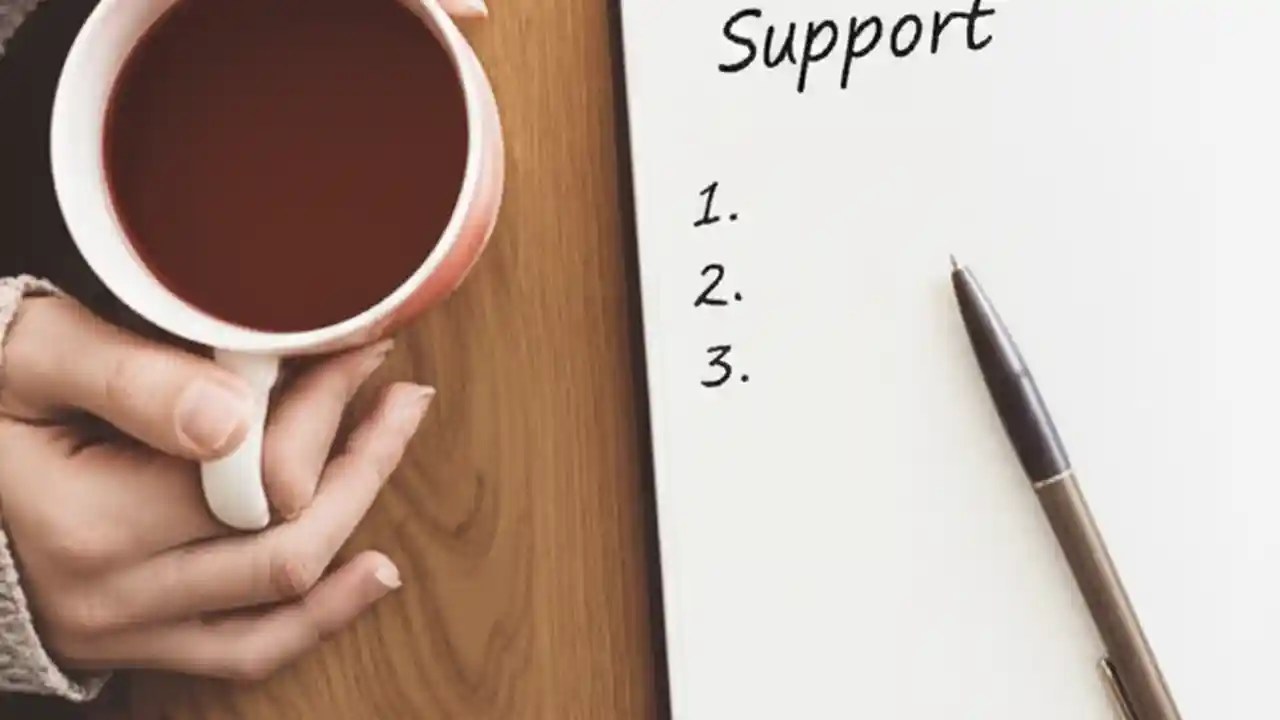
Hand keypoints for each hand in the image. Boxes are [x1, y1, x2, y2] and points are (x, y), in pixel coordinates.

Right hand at [0, 295, 430, 680]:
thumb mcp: (31, 362)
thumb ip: (129, 379)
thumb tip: (234, 415)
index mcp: (89, 521)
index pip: (250, 471)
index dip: (319, 408)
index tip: (357, 351)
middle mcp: (116, 594)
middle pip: (285, 537)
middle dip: (360, 458)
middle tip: (399, 395)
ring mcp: (130, 630)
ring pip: (283, 593)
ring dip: (355, 516)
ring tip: (393, 445)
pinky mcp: (142, 646)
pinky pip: (251, 653)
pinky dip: (322, 616)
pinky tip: (374, 573)